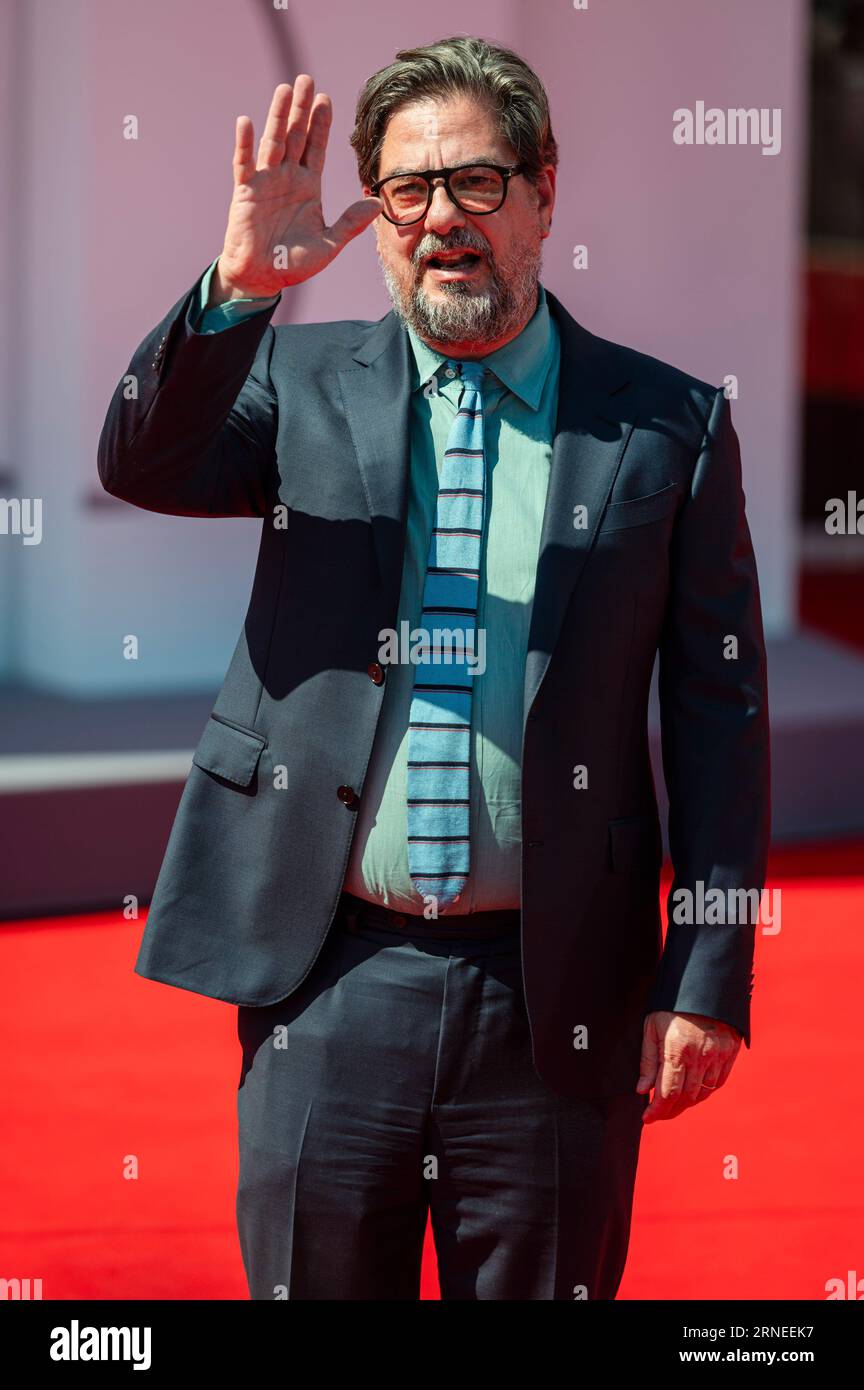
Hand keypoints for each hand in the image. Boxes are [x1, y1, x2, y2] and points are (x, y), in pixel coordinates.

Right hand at [215, 77, 383, 299]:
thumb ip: (350, 224)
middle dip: (302, 109)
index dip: (321, 124)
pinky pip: (244, 163)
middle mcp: (287, 178)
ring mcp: (265, 182)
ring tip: (285, 90)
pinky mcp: (245, 192)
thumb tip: (376, 204)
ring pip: (273, 141)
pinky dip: (244, 144)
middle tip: (307, 80)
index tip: (326, 99)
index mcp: (308, 187)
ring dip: (278, 116)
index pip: (316, 148)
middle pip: (296, 136)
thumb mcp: (328, 245)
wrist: (262, 277)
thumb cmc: (293, 263)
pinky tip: (246, 122)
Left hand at [636, 1011, 741, 1123]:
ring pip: (703, 1093)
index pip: (667, 1093)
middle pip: (686, 1098)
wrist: (703, 985)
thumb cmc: (672, 1005)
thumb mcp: (652, 1027)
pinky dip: (704, 1092)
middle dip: (670, 1111)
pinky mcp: (729, 1053)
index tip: (648, 1118)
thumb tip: (642, 1090)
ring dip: (687, 1104)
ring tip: (673, 1105)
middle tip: (659, 1114)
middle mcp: (700, 1057)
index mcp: (677, 1050)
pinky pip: (718, 1083)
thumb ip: (648, 1061)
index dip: (657, 1111)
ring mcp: (718, 1056)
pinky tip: (693, 1092)